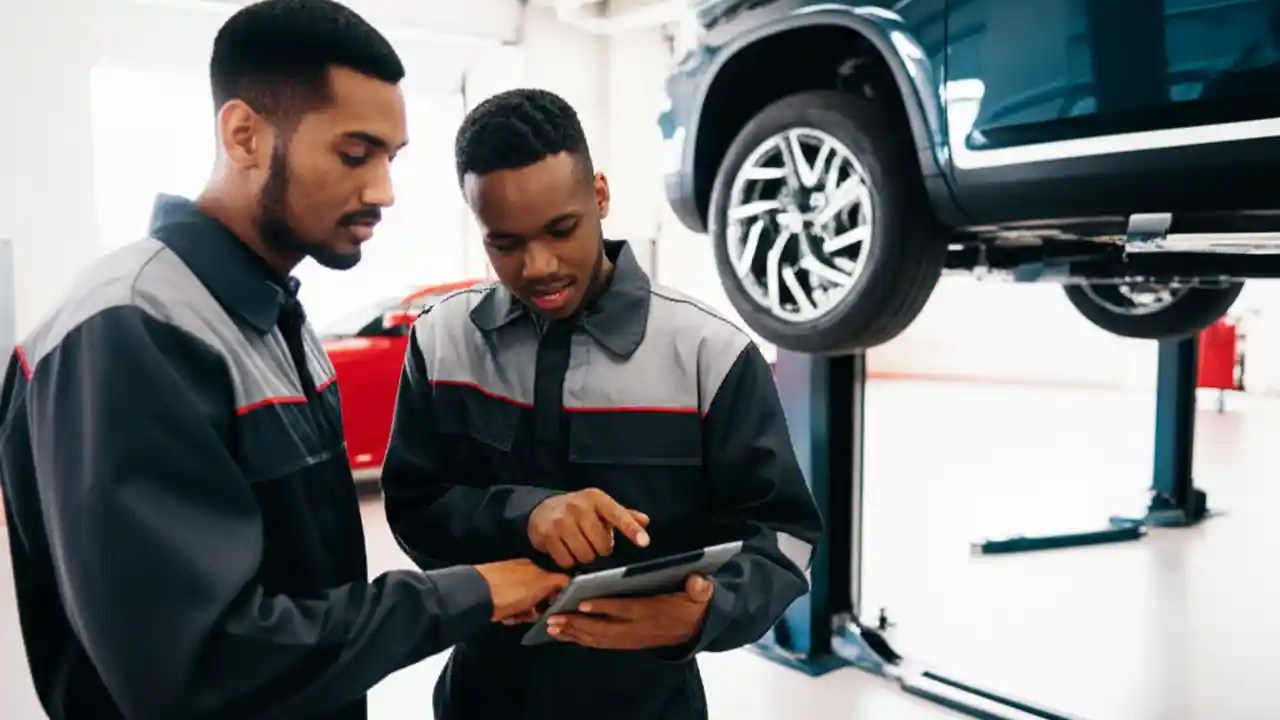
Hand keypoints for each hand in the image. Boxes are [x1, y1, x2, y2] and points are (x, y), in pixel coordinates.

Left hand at [473, 559, 569, 622]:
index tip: (557, 607)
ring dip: (525, 613)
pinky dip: (512, 615)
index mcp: (532, 566)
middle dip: (539, 607)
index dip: (556, 595)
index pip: (551, 580)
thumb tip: (571, 581)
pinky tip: (509, 618)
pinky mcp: (494, 598)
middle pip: (537, 594)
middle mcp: (520, 573)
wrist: (478, 595)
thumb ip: (559, 581)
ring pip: (524, 604)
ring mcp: (506, 585)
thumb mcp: (542, 583)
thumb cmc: (514, 589)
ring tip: (521, 617)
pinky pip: (510, 610)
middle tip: (538, 615)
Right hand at [527, 488, 650, 568]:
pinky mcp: (547, 534)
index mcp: (597, 499)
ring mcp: (561, 520)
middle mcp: (579, 507)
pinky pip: (566, 560)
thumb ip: (624, 516)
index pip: (618, 515)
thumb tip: (645, 521)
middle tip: (592, 540)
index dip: (631, 530)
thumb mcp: (601, 508)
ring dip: (584, 556)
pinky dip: (568, 560)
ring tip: (579, 544)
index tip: (644, 542)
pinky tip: (565, 548)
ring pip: (585, 555)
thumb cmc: (580, 510)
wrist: (543, 508)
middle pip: (602, 545)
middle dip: (600, 548)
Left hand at [546, 574, 714, 649]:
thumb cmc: (691, 605)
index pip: (625, 609)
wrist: (695, 629)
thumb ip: (699, 588)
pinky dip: (582, 640)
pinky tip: (565, 636)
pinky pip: (601, 644)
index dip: (604, 608)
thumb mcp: (699, 595)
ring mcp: (631, 639)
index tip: (583, 602)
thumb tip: (699, 581)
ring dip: (574, 634)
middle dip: (577, 625)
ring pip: (598, 639)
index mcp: (652, 612)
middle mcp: (638, 629)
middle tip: (553, 619)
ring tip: (552, 628)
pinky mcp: (626, 642)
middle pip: (604, 629)